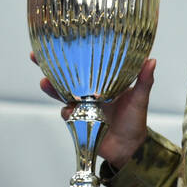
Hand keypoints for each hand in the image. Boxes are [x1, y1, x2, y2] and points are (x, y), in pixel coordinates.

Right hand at [34, 53, 154, 169]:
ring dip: (51, 87)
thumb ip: (145, 81)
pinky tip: (70, 112)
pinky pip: (66, 112)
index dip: (72, 51)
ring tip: (44, 83)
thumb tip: (151, 60)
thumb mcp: (140, 99)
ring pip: (61, 92)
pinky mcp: (77, 119)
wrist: (128, 149)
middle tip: (35, 56)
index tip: (60, 38)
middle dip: (49, 65)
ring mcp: (81, 104)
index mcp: (103, 80)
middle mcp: (89, 90)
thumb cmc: (135, 121)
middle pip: (66, 73)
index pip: (85, 61)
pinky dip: (66, 111)